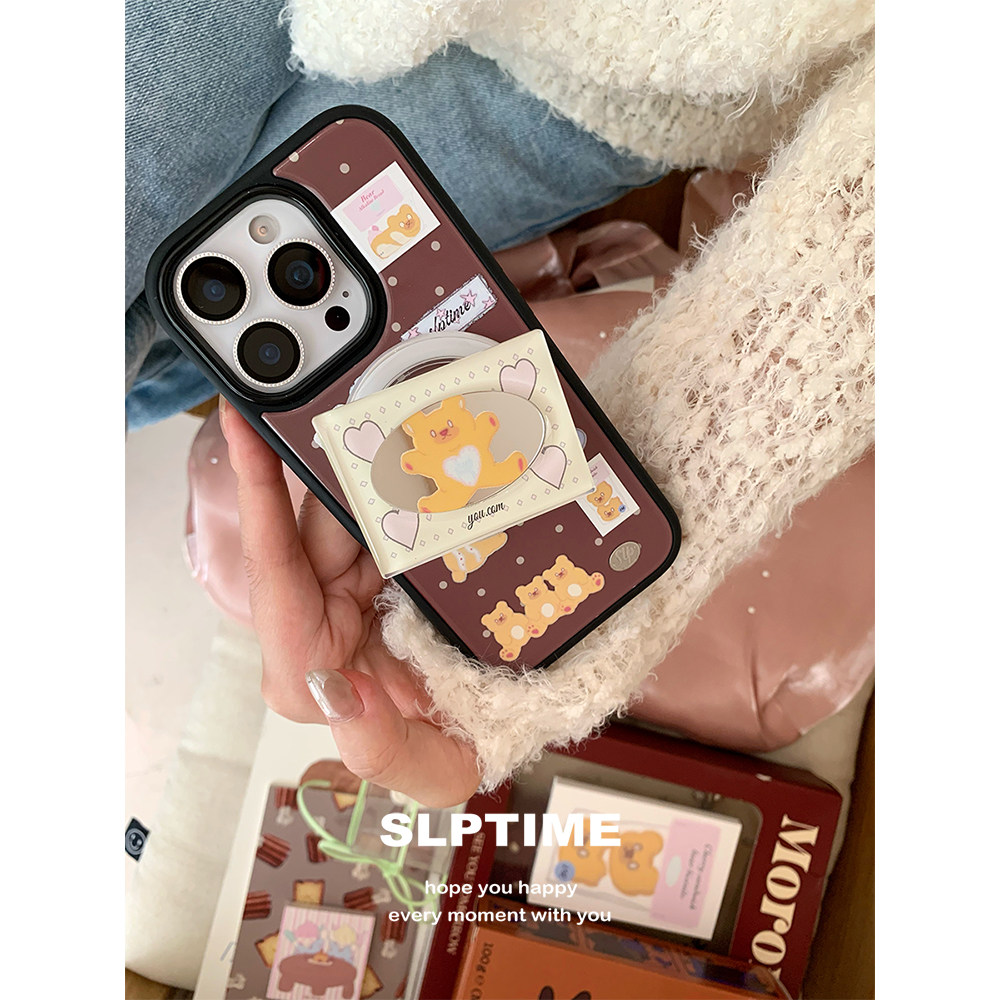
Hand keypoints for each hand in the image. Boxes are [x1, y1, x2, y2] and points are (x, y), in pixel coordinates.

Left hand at [218, 397, 480, 806]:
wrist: (507, 724)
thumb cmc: (454, 753)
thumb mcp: (431, 770)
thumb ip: (378, 746)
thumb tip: (330, 687)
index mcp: (312, 662)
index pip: (276, 575)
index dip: (260, 499)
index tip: (248, 429)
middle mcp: (323, 618)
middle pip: (315, 525)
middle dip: (321, 460)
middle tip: (332, 385)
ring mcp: (356, 589)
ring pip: (354, 511)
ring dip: (368, 463)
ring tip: (388, 405)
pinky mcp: (387, 571)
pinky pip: (389, 517)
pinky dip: (400, 484)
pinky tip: (416, 447)